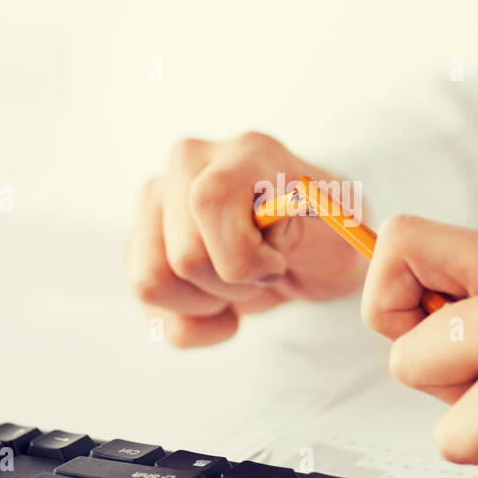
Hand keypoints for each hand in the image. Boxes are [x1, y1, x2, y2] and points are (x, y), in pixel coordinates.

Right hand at [126, 132, 368, 346]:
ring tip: (237, 286)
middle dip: (233, 285)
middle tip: (264, 275)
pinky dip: (191, 325)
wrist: (312, 253)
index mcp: (245, 152)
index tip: (277, 264)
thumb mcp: (337, 237)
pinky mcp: (140, 242)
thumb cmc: (324, 240)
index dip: (241, 253)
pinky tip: (219, 307)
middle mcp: (189, 166)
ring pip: (151, 282)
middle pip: (185, 257)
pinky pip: (149, 308)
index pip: (210, 201)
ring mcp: (156, 203)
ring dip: (206, 304)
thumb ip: (301, 227)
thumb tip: (267, 224)